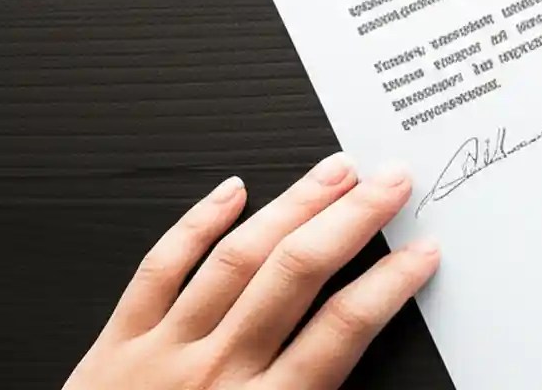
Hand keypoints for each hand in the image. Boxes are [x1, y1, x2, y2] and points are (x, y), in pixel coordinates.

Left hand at [65, 153, 438, 389]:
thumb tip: (363, 366)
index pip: (343, 328)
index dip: (390, 282)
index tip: (422, 252)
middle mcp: (218, 371)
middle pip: (297, 273)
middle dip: (353, 218)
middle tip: (391, 182)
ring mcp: (165, 350)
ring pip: (239, 257)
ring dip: (294, 205)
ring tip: (335, 171)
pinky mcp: (119, 341)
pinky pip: (160, 266)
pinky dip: (197, 222)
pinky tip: (232, 190)